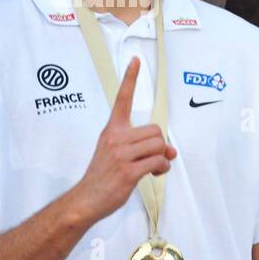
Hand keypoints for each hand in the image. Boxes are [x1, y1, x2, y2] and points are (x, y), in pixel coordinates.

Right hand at [72, 58, 176, 224]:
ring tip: (152, 168)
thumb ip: (146, 147)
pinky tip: (153, 174)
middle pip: (156, 130)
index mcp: (112, 130)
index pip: (122, 99)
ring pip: (160, 145)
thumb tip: (172, 151)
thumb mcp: (121, 155)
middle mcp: (116, 137)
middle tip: (152, 159)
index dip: (130, 79)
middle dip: (160, 146)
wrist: (86, 199)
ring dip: (162, 158)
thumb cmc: (105, 176)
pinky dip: (162, 168)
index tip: (135, 60)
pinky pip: (158, 161)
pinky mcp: (128, 171)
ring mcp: (121, 154)